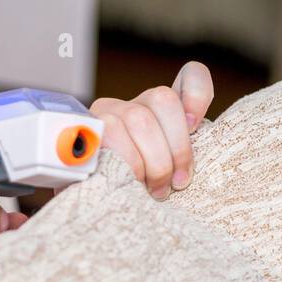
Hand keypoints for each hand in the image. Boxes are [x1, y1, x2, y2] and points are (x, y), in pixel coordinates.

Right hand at [89, 60, 212, 199]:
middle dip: (178, 147)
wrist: (84, 206)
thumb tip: (189, 168)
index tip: (196, 127)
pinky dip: (131, 163)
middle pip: (163, 99)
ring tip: (156, 189)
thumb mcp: (160, 175)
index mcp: (155, 111)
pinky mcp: (84, 128)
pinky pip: (113, 136)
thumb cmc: (127, 191)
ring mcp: (103, 114)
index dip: (198, 94)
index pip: (189, 75)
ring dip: (155, 162)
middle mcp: (129, 105)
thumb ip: (177, 160)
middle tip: (177, 182)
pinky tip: (132, 181)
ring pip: (139, 118)